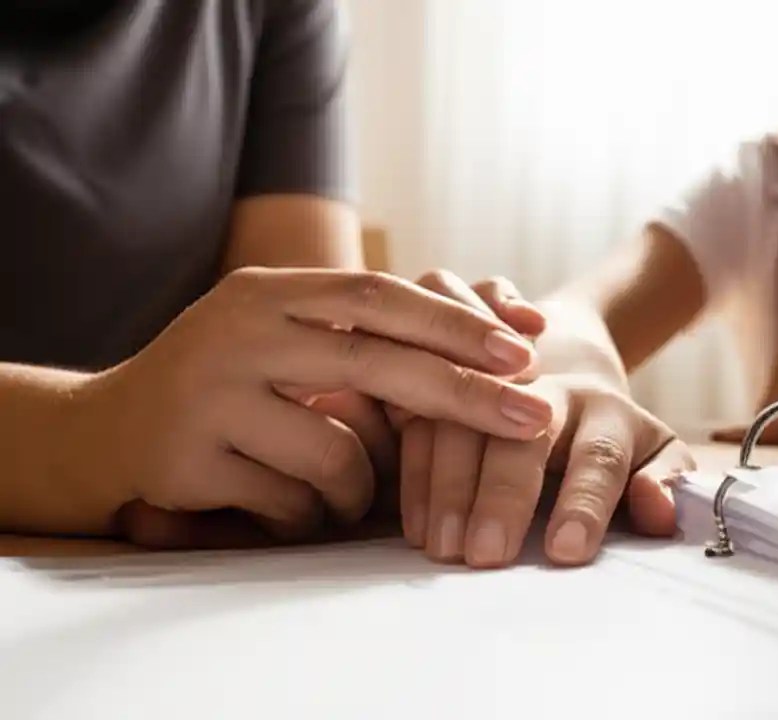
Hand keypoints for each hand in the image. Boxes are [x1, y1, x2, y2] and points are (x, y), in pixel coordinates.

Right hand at [76, 267, 552, 547]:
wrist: (103, 432)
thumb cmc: (230, 381)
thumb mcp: (291, 334)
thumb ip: (379, 331)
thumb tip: (513, 323)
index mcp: (270, 291)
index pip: (377, 295)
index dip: (454, 322)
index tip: (525, 349)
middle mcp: (237, 331)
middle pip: (373, 361)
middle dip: (463, 393)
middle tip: (532, 416)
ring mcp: (209, 396)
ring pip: (336, 450)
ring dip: (365, 485)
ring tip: (353, 495)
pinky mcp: (189, 461)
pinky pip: (292, 501)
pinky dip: (313, 514)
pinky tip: (297, 511)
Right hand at [399, 374, 693, 568]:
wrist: (563, 356)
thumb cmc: (608, 433)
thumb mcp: (653, 450)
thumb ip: (666, 481)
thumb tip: (661, 511)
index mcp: (605, 411)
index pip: (599, 456)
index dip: (584, 503)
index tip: (567, 551)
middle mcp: (546, 392)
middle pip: (523, 440)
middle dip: (505, 497)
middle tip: (488, 556)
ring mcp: (490, 387)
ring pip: (464, 430)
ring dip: (451, 492)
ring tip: (446, 551)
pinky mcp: (446, 392)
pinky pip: (423, 431)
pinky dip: (417, 483)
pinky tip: (419, 530)